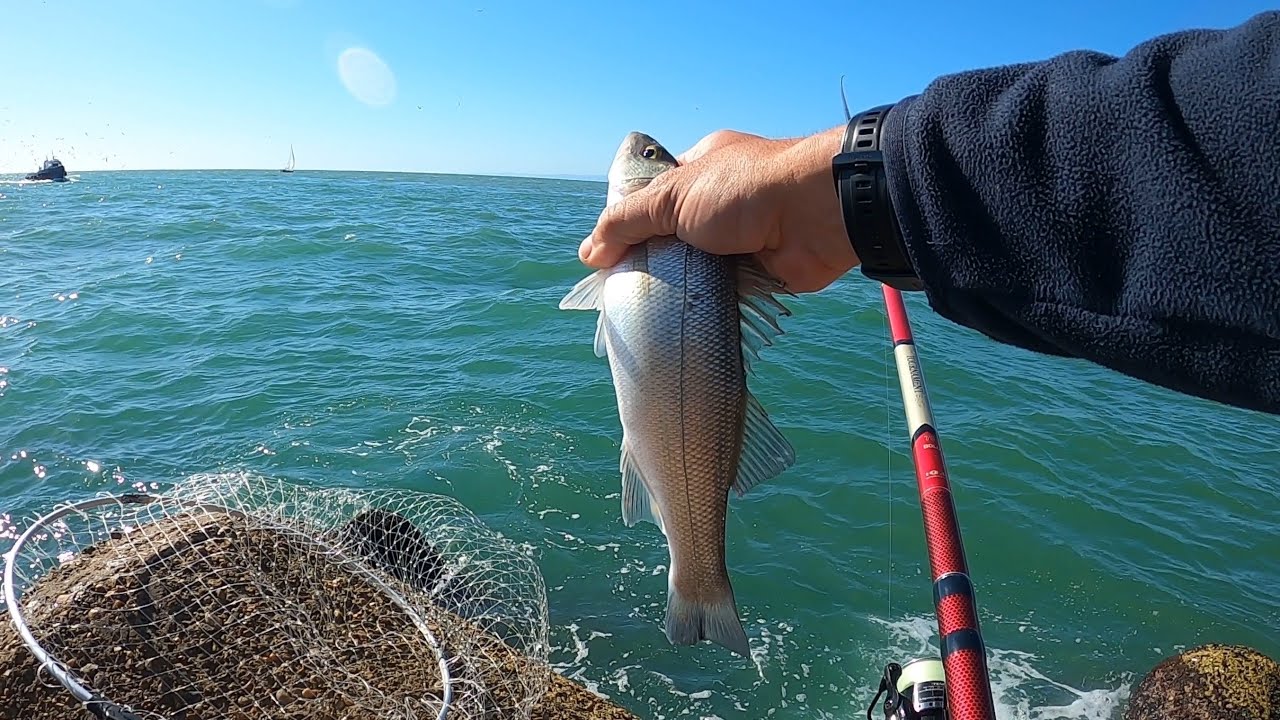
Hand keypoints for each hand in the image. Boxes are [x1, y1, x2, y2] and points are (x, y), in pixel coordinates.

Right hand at [578, 125, 859, 292]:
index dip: (629, 224)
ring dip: (677, 287)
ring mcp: (740, 239)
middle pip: (671, 237)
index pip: (653, 197)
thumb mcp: (672, 196)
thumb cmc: (743, 190)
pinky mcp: (757, 274)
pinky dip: (704, 306)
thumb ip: (627, 223)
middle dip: (651, 262)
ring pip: (695, 269)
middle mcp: (721, 202)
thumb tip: (589, 252)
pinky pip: (721, 294)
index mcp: (701, 169)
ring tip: (644, 313)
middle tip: (622, 292)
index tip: (607, 255)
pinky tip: (680, 322)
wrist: (815, 216)